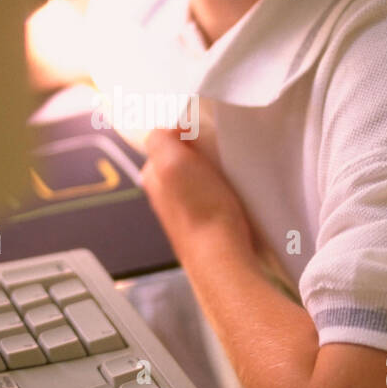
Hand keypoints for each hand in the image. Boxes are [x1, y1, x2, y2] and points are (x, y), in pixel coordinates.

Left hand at [139, 127, 256, 263]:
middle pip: (183, 157)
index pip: (164, 139)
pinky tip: (233, 193)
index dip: (184, 131)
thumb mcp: (171, 161)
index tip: (202, 132)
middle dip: (200, 150)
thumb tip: (171, 129)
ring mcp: (185, 210)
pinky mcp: (207, 222)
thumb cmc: (201, 211)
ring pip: (199, 176)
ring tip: (228, 170)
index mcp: (152, 176)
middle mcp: (163, 195)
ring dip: (214, 169)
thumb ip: (161, 138)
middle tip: (218, 150)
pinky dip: (224, 189)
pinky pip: (214, 195)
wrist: (223, 258)